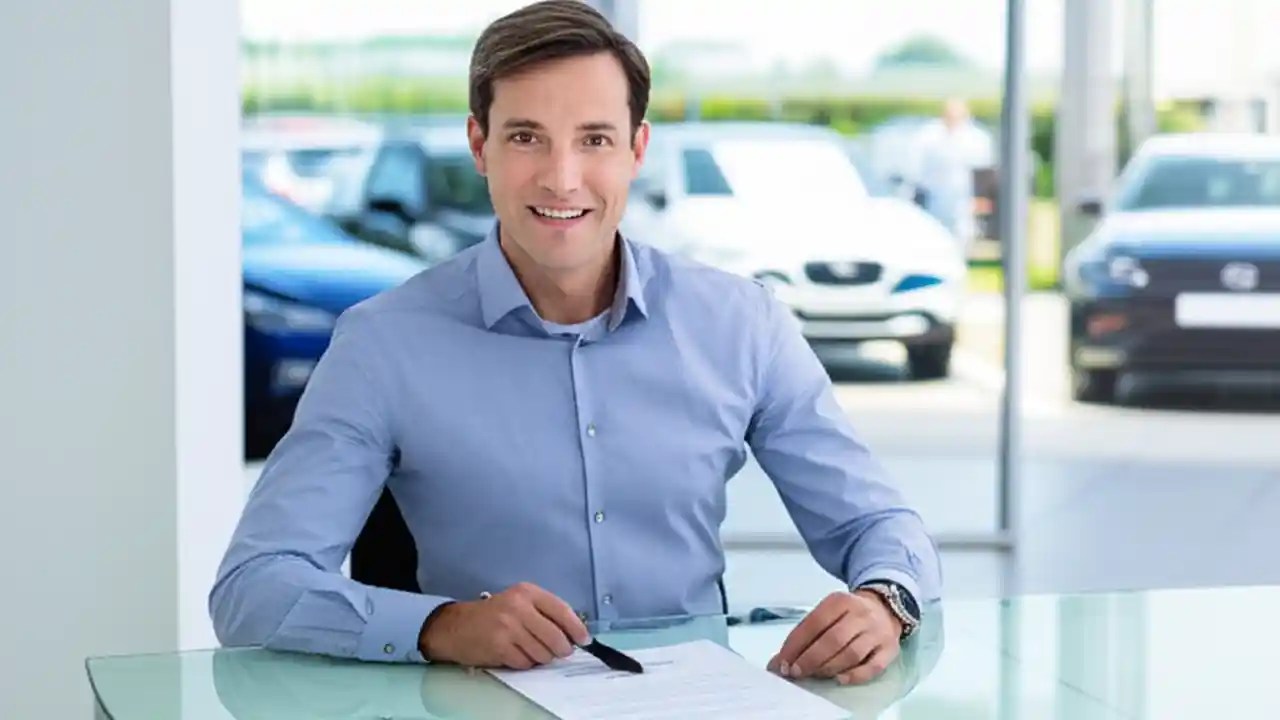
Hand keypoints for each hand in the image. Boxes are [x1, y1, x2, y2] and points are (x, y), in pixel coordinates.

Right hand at [418, 582, 590, 669]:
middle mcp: (518, 607)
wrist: (456, 626)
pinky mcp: (500, 647)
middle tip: (560, 652)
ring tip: (530, 650)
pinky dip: (525, 663)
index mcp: (527, 592)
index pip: (562, 610)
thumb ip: (543, 612)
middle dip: (562, 649)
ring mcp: (508, 627)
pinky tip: (516, 654)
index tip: (584, 639)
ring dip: (542, 657)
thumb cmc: (493, 614)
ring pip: (542, 652)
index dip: (577, 628)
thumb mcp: (518, 602)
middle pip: (555, 636)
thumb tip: (573, 632)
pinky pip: (526, 662)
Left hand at [767, 590, 901, 685]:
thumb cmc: (848, 615)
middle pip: (833, 640)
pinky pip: (873, 666)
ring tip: (813, 675)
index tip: (782, 662)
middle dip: (810, 659)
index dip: (796, 644)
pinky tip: (839, 680)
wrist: (886, 607)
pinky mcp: (890, 649)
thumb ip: (805, 634)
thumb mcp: (827, 613)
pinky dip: (855, 675)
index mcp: (840, 601)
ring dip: (828, 668)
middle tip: (795, 672)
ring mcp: (877, 632)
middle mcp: (860, 614)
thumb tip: (779, 661)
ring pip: (851, 654)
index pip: (814, 623)